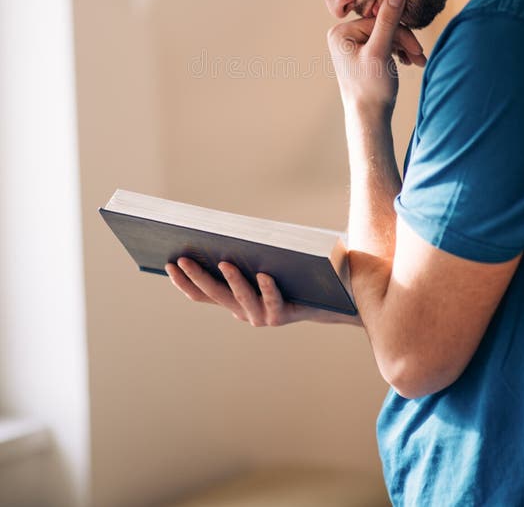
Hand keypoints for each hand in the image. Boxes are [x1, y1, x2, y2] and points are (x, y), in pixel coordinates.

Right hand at [165, 259, 360, 325]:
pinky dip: (267, 289)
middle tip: (181, 258)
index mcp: (235, 299)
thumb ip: (244, 253)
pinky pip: (273, 302)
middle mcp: (244, 311)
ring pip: (241, 300)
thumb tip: (218, 230)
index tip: (166, 262)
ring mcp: (263, 316)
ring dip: (231, 280)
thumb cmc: (296, 271)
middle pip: (214, 295)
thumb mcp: (264, 258)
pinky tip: (265, 274)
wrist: (335, 295)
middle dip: (196, 276)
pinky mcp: (285, 316)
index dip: (182, 282)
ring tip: (225, 261)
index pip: (201, 294)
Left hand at [327, 0, 425, 114]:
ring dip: (404, 47)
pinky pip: (384, 44)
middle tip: (420, 57)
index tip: (417, 50)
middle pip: (383, 27)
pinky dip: (398, 52)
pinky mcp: (362, 53)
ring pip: (386, 36)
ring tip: (418, 62)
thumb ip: (388, 23)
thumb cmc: (371, 88)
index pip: (379, 21)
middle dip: (404, 42)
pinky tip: (409, 62)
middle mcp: (343, 35)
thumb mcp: (380, 52)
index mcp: (340, 32)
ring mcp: (351, 44)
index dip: (401, 33)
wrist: (369, 117)